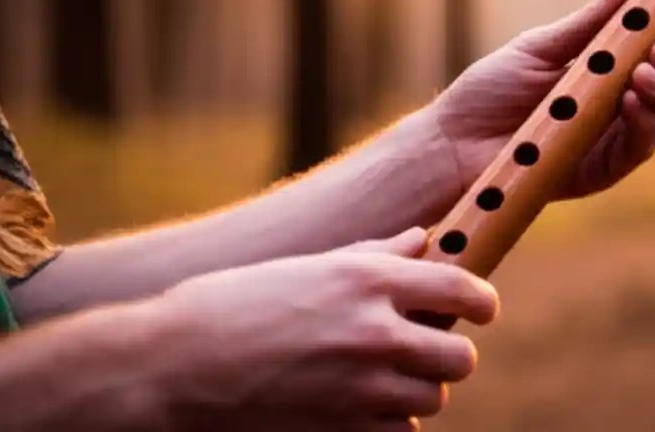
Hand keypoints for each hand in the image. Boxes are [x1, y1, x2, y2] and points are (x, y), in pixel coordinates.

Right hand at [149, 228, 497, 429]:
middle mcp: (374, 332)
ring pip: (433, 399)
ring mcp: (361, 387)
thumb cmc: (232, 303)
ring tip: (384, 378)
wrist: (172, 366)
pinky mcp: (343, 431)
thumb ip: (374, 254)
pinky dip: (391, 424)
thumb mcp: (307, 265)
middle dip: (447, 354)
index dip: (482, 301)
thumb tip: (422, 241)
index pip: (462, 289)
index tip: (483, 308)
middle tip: (425, 349)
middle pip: (459, 356)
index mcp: (367, 279)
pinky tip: (363, 408)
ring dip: (417, 390)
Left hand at [432, 0, 654, 199]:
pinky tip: (634, 98)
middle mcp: (623, 105)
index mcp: (614, 69)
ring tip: (653, 65)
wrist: (451, 142)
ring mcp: (615, 139)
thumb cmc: (491, 91)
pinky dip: (644, 122)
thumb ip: (595, 19)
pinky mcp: (601, 170)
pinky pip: (639, 148)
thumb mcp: (545, 45)